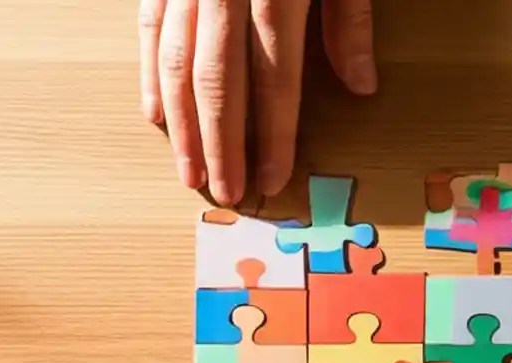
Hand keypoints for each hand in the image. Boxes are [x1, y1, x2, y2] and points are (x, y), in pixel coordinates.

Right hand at [138, 0, 378, 203]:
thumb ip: (349, 21)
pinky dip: (151, 74)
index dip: (274, 132)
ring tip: (190, 172)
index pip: (274, 75)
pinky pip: (150, 27)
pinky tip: (156, 115)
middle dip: (221, 144)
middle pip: (217, 79)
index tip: (273, 177)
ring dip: (182, 125)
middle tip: (227, 191)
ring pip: (177, 62)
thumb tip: (361, 86)